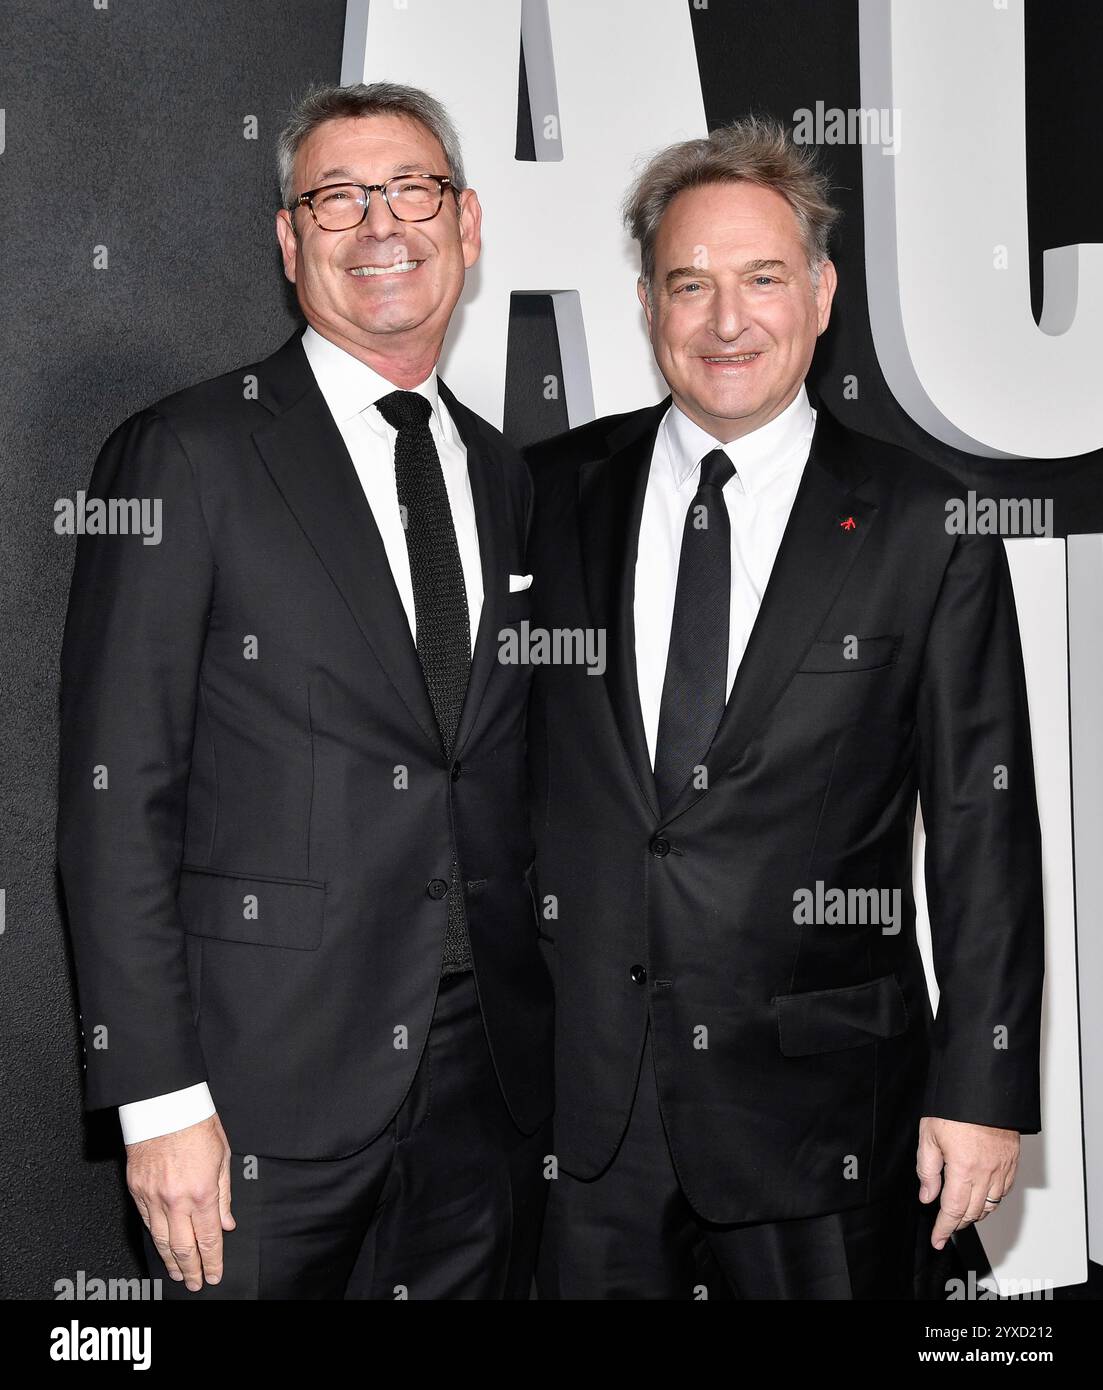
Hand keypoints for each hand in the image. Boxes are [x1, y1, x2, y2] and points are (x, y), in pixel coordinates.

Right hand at [126, 1113, 234, 1290]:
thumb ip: (224, 1195)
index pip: (208, 1239)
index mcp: (202, 1192)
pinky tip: (160, 1246)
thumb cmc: (196, 1123)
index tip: (214, 1275)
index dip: (212, 1262)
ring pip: (160, 1240)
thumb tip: (226, 1223)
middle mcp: (176, 1200)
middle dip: (191, 1269)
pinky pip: (145, 1221)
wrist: (163, 1104)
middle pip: (183, 1247)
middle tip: (194, 1283)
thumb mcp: (223, 1157)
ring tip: (177, 1273)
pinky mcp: (136, 1189)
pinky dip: (154, 1237)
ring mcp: (152, 1196)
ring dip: (170, 1261)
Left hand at [916, 1116, 1018, 1249]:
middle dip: (958, 1223)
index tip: (937, 1239)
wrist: (984, 1088)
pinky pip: (1004, 1191)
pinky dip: (992, 1200)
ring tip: (962, 1216)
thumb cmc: (955, 1106)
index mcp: (964, 1169)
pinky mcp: (1012, 1161)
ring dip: (976, 1214)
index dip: (944, 1228)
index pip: (953, 1210)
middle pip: (973, 1212)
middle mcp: (986, 1173)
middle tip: (945, 1228)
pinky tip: (983, 1198)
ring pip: (991, 1205)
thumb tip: (927, 1196)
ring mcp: (1002, 1168)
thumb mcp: (929, 1136)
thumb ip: (928, 1169)